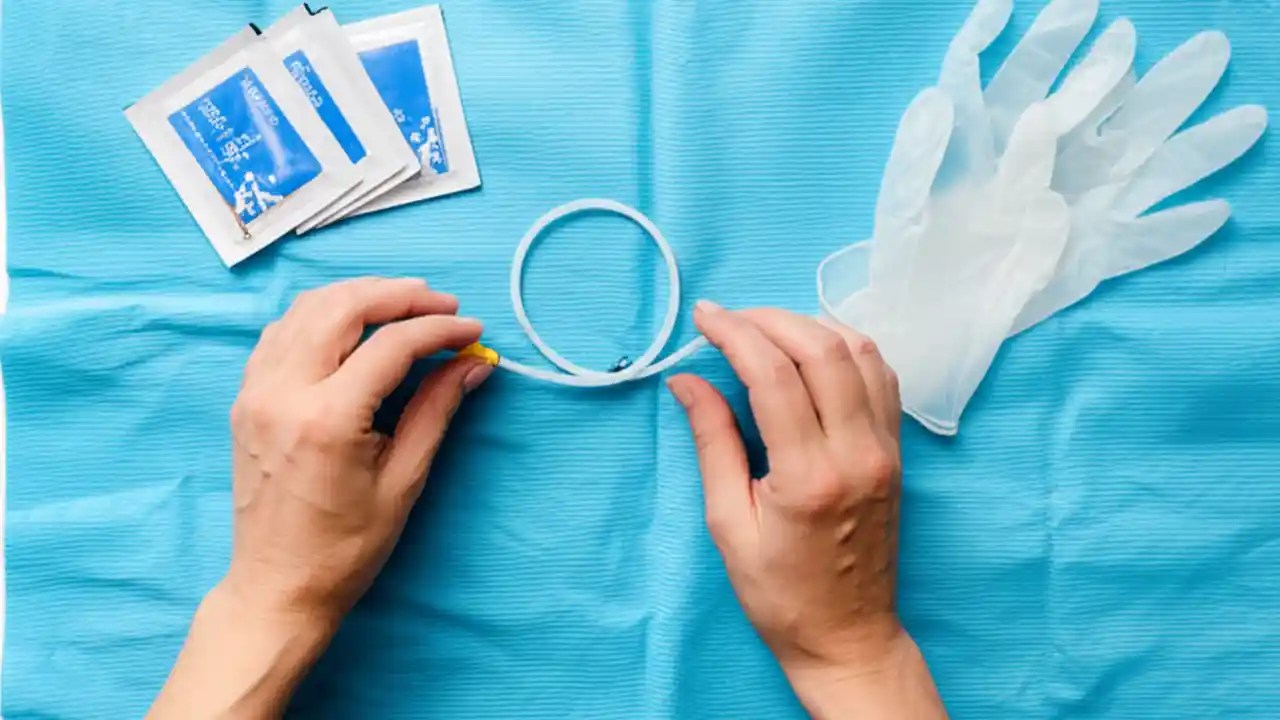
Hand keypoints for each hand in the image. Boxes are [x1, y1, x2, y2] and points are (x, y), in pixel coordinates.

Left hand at [149, 278, 491, 718]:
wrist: (277, 587)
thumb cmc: (346, 548)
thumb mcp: (404, 481)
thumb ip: (436, 411)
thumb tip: (473, 362)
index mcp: (327, 420)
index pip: (391, 345)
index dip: (439, 329)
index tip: (472, 329)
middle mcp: (283, 394)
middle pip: (343, 308)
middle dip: (398, 295)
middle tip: (441, 303)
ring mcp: (256, 392)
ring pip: (306, 309)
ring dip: (358, 296)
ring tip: (403, 303)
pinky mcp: (245, 399)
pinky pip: (281, 332)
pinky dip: (319, 315)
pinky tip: (351, 325)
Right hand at [668, 303, 944, 718]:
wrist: (847, 636)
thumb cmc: (778, 594)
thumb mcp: (727, 523)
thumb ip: (712, 442)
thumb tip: (687, 379)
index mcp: (808, 477)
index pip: (773, 374)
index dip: (735, 332)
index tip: (704, 317)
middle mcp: (857, 454)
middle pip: (822, 349)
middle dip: (770, 319)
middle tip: (729, 319)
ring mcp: (886, 450)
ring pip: (861, 352)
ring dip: (810, 325)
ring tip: (766, 327)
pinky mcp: (897, 453)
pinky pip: (882, 376)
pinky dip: (846, 347)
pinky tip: (812, 348)